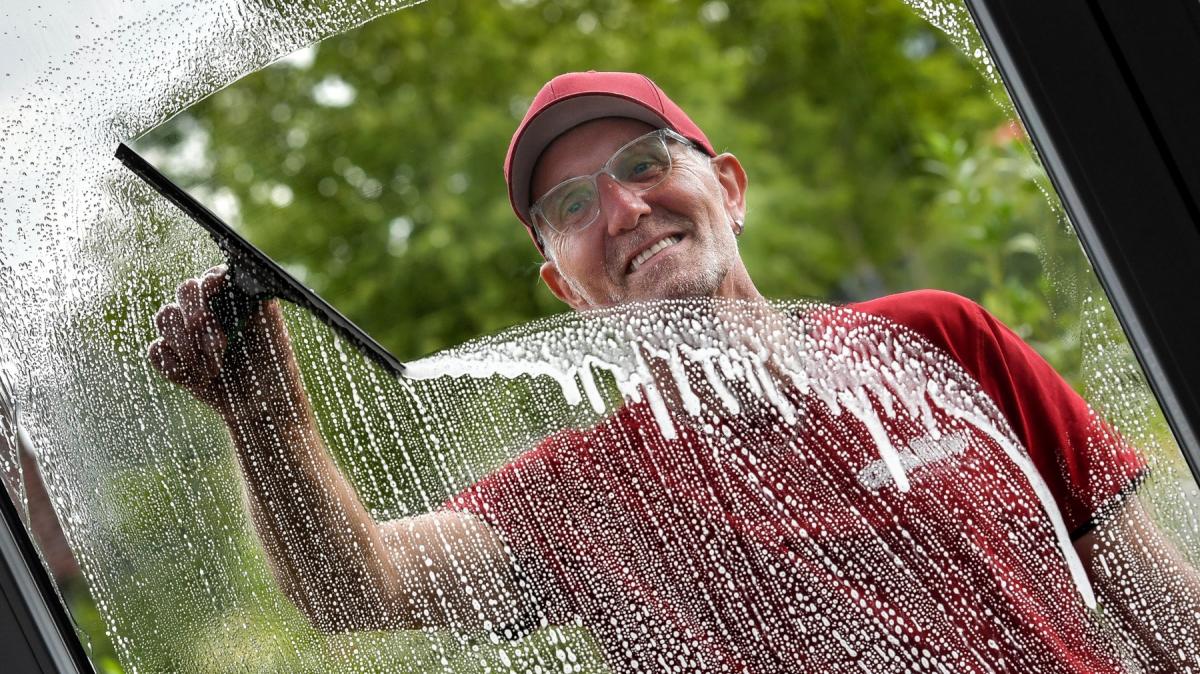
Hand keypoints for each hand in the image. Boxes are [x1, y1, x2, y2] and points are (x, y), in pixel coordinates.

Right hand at [147, 266, 291, 416]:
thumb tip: (237, 278)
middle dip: (196, 314)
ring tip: (214, 368)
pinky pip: (155, 351)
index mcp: (230, 298)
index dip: (208, 283)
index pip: (212, 277)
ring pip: (164, 317)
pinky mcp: (172, 356)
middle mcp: (206, 309)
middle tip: (215, 340)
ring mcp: (185, 332)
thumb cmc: (273, 367)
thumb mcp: (273, 332)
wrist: (260, 406)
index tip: (212, 290)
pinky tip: (197, 378)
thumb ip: (257, 302)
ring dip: (188, 345)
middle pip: (184, 291)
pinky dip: (174, 365)